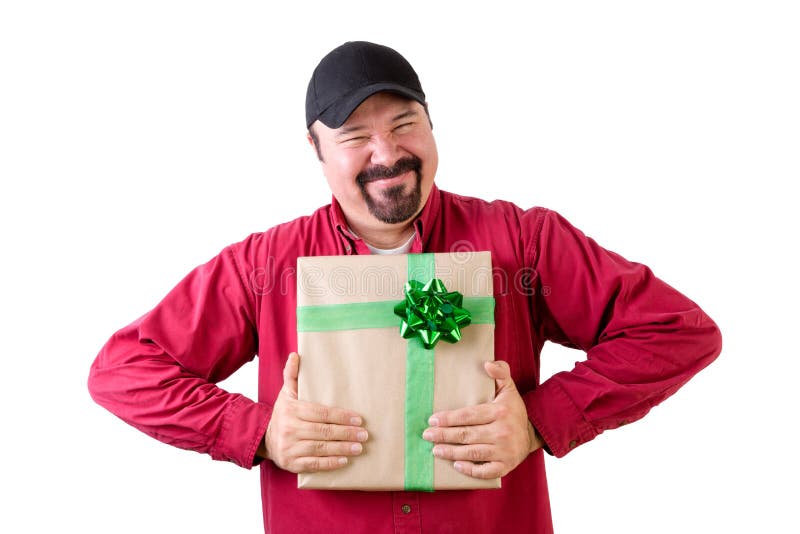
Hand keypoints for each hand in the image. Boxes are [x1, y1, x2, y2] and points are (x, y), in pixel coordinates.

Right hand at [259, 352, 367, 472]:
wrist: (264, 439)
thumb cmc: (283, 414)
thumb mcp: (286, 394)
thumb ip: (291, 375)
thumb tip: (296, 355)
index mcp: (292, 410)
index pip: (321, 413)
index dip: (341, 416)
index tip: (358, 419)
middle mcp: (290, 429)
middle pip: (323, 431)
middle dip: (346, 433)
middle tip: (364, 434)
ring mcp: (290, 448)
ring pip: (320, 448)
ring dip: (342, 449)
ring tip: (359, 447)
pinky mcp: (292, 463)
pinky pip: (314, 464)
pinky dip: (330, 463)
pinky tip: (344, 461)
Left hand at [422, 360, 542, 478]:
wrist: (531, 434)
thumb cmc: (513, 410)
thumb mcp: (509, 388)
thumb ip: (500, 373)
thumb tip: (487, 364)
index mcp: (500, 412)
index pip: (469, 415)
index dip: (449, 418)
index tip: (432, 419)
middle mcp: (502, 432)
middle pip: (467, 435)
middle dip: (444, 435)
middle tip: (427, 435)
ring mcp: (504, 451)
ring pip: (472, 452)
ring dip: (451, 452)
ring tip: (435, 450)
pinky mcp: (505, 466)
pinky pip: (486, 471)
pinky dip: (471, 470)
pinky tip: (457, 465)